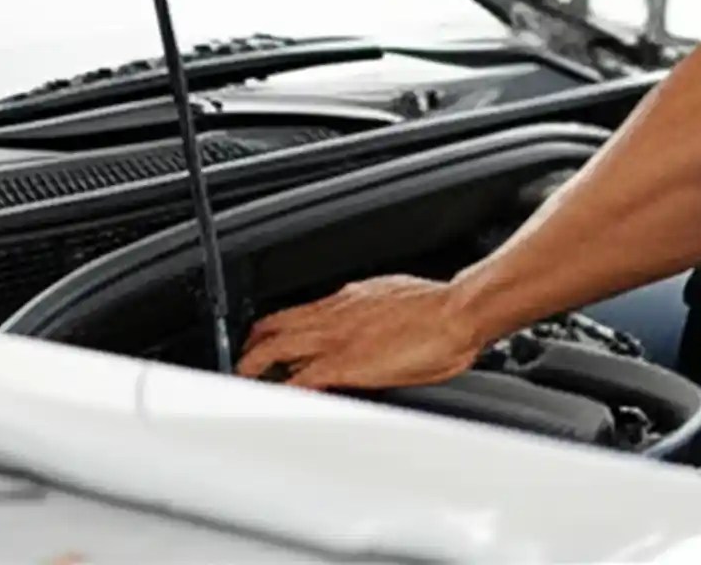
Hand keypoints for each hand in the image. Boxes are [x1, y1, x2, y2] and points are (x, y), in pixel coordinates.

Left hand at [236, 275, 484, 389]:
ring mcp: (335, 338)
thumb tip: (371, 324)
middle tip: (244, 361)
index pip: (299, 311)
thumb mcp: (396, 299)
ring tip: (244, 381)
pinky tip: (275, 403)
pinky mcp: (343, 364)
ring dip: (253, 365)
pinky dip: (281, 392)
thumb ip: (374, 310)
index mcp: (349, 298)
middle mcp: (334, 313)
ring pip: (274, 347)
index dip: (278, 325)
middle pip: (275, 325)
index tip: (271, 336)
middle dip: (253, 344)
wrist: (456, 312)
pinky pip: (298, 380)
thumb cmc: (440, 309)